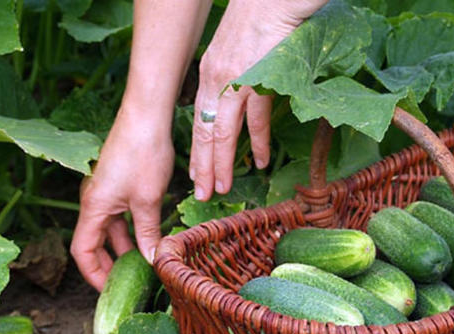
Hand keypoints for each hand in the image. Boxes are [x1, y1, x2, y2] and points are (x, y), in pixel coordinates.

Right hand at [71, 107, 173, 290]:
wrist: (146, 115)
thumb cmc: (143, 154)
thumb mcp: (148, 200)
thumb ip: (147, 233)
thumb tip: (151, 261)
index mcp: (93, 207)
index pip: (82, 251)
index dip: (93, 275)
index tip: (110, 292)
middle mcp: (93, 200)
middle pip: (93, 242)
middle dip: (108, 265)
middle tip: (127, 284)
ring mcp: (105, 191)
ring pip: (110, 229)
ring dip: (124, 248)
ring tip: (142, 266)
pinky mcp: (118, 182)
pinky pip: (120, 214)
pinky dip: (132, 229)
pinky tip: (150, 237)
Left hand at [190, 0, 327, 200]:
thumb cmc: (258, 19)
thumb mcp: (234, 48)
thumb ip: (231, 74)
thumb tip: (237, 97)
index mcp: (209, 74)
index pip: (198, 121)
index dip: (197, 151)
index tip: (195, 174)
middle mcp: (216, 82)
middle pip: (205, 135)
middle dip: (202, 167)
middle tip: (203, 193)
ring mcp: (235, 83)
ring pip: (223, 134)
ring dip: (223, 164)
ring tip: (222, 187)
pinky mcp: (258, 82)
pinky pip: (256, 120)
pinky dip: (258, 143)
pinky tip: (258, 161)